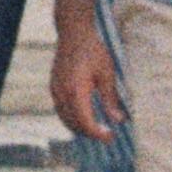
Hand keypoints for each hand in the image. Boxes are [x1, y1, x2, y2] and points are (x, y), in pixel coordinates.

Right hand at [50, 16, 124, 148]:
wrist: (73, 33)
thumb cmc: (93, 51)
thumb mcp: (107, 74)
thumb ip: (110, 99)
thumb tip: (118, 120)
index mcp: (76, 91)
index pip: (85, 122)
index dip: (98, 134)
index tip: (110, 137)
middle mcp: (62, 93)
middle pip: (73, 124)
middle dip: (90, 133)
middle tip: (107, 134)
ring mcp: (55, 90)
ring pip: (64, 119)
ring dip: (80, 127)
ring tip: (97, 128)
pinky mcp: (53, 87)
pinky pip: (60, 110)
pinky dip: (71, 118)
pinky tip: (84, 116)